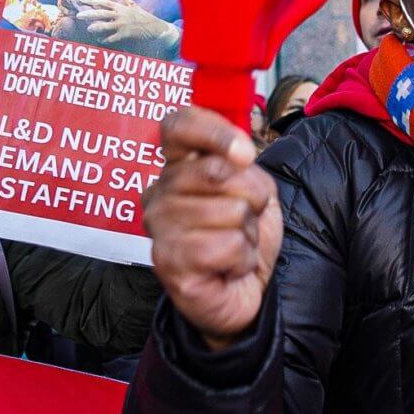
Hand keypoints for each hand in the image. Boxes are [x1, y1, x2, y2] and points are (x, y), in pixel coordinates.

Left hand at [75, 0, 180, 53]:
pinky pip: (112, 38)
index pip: (103, 2)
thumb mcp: (135, 6)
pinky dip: (105, 39)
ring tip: (89, 29)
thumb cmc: (145, 17)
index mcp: (121, 7)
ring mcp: (122, 25)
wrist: (156, 28)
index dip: (91, 0)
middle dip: (89, 14)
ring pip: (105, 26)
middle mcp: (120, 15)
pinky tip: (100, 40)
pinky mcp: (126, 34)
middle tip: (78, 15)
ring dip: (95, 28)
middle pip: (101, 13)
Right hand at [143, 107, 282, 350]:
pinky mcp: (168, 263)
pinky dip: (242, 258)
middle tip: (243, 218)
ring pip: (230, 210)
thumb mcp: (253, 188)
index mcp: (177, 166)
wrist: (248, 289)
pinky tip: (228, 266)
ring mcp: (159, 227)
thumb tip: (237, 155)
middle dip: (251, 197)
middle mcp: (159, 192)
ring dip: (247, 232)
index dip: (214, 131)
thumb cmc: (244, 234)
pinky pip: (228, 245)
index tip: (246, 154)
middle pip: (217, 171)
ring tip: (234, 244)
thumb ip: (241, 164)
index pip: (178, 125)